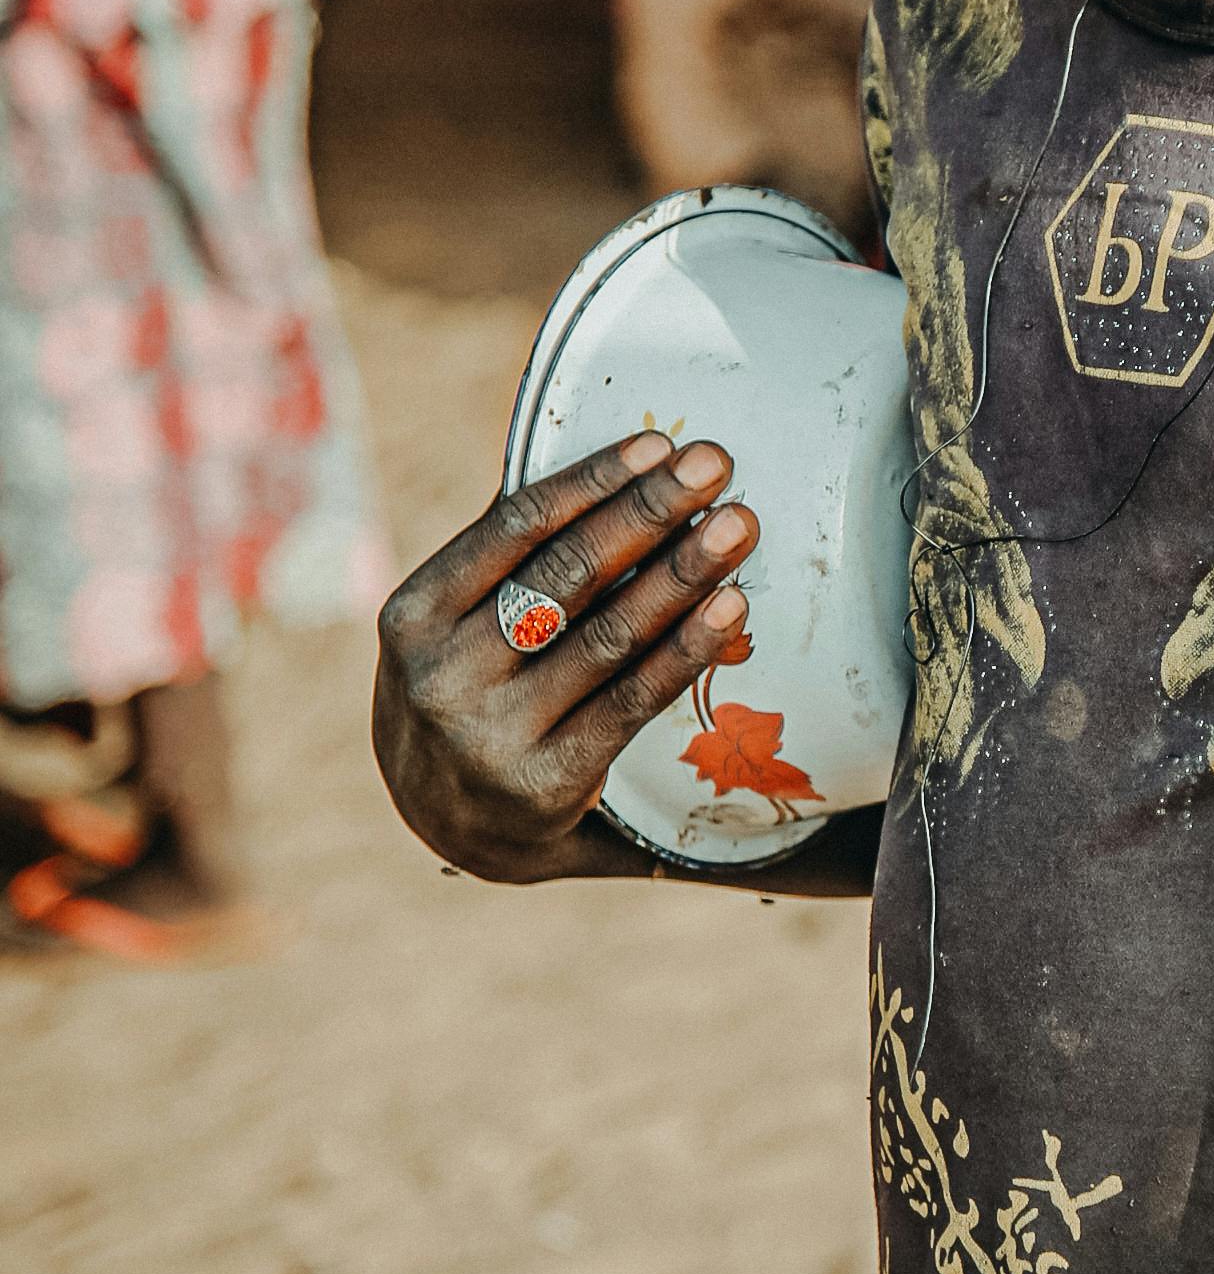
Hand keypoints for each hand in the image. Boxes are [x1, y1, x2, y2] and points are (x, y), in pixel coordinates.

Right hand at [372, 433, 758, 881]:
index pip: (514, 527)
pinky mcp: (545, 783)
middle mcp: (443, 673)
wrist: (452, 827)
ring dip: (682, 573)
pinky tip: (729, 606)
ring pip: (606, 636)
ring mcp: (491, 734)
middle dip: (649, 512)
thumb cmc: (470, 693)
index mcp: (415, 614)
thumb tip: (609, 468)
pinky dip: (685, 649)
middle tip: (715, 464)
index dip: (593, 481)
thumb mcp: (453, 626)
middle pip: (565, 575)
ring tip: (738, 525)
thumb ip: (511, 558)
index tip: (658, 445)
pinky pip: (630, 702)